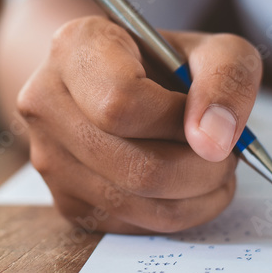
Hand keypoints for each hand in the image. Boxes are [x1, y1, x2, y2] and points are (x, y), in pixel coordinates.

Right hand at [16, 16, 262, 233]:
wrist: (121, 83)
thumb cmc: (168, 62)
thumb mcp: (213, 49)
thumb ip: (226, 79)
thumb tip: (214, 142)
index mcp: (75, 47)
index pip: (121, 104)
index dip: (179, 123)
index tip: (212, 123)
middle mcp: (45, 101)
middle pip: (133, 166)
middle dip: (201, 170)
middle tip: (226, 156)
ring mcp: (47, 156)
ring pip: (133, 203)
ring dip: (194, 197)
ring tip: (211, 168)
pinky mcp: (64, 200)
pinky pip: (128, 225)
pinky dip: (174, 214)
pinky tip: (186, 185)